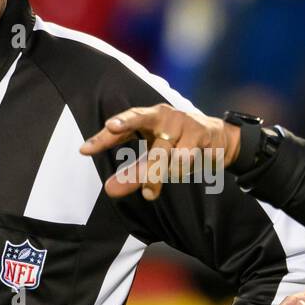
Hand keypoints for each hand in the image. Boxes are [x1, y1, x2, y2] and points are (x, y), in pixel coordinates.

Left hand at [79, 104, 241, 200]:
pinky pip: (183, 159)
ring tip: (159, 185)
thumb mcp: (154, 158)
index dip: (104, 137)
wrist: (219, 140)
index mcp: (148, 117)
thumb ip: (133, 173)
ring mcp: (182, 121)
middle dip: (126, 126)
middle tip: (111, 132)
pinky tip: (189, 165)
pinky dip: (180, 170)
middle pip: (139, 122)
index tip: (85, 149)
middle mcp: (163, 115)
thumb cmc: (179, 146)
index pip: (123, 124)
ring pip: (162, 154)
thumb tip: (109, 190)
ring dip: (157, 176)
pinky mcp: (200, 132)